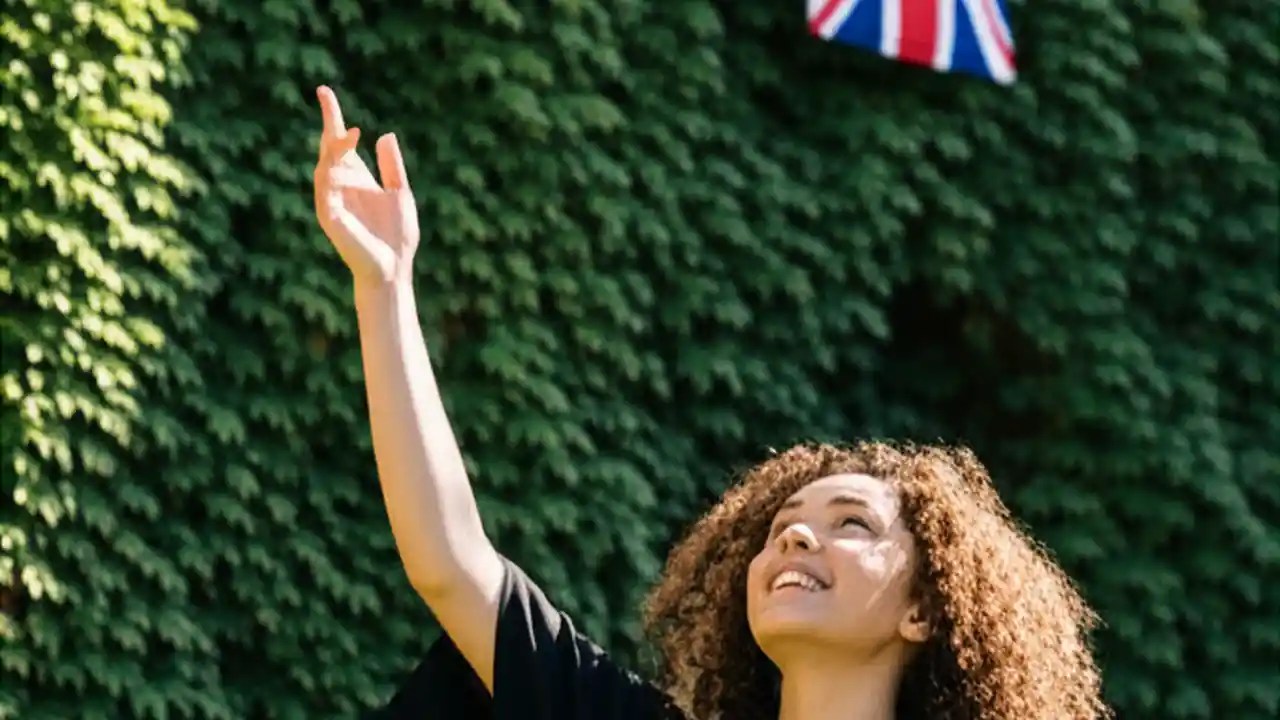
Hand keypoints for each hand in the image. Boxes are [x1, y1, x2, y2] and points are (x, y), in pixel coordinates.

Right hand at [313, 85, 419, 284]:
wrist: (393, 267)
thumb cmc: (397, 235)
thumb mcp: (400, 193)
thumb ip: (392, 166)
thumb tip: (385, 134)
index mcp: (356, 178)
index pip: (339, 142)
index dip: (331, 117)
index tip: (324, 91)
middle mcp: (340, 186)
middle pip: (328, 148)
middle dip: (327, 124)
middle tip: (327, 98)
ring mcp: (331, 200)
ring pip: (324, 166)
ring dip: (335, 148)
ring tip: (350, 132)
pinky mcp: (329, 217)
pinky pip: (324, 191)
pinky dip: (329, 175)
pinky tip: (337, 163)